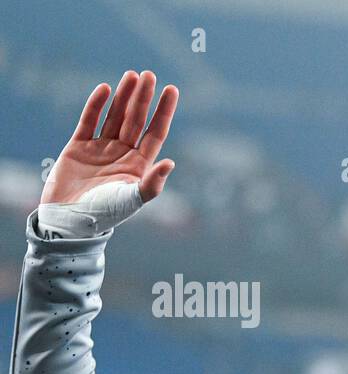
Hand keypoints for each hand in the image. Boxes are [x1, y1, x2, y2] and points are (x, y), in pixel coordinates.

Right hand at [41, 70, 177, 205]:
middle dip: (143, 98)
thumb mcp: (133, 199)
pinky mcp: (78, 146)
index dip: (163, 112)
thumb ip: (152, 183)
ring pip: (115, 116)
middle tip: (149, 75)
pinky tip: (105, 89)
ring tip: (132, 76)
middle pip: (136, 120)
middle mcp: (123, 153)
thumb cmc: (105, 213)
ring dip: (123, 97)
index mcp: (139, 165)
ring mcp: (101, 148)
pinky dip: (96, 105)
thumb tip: (171, 163)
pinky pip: (89, 121)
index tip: (172, 90)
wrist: (70, 219)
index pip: (155, 132)